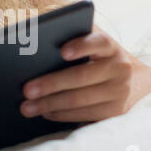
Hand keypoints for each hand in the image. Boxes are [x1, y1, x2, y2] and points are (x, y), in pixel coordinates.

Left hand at [19, 25, 150, 122]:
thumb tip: (36, 35)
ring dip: (50, 104)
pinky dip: (61, 115)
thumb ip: (69, 35)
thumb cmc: (93, 58)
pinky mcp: (115, 112)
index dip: (82, 46)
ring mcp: (120, 92)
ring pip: (80, 99)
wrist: (124, 80)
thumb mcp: (87, 44)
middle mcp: (120, 68)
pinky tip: (44, 113)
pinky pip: (84, 115)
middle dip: (51, 84)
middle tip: (26, 90)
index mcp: (111, 47)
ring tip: (27, 107)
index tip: (62, 51)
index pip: (99, 42)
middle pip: (82, 76)